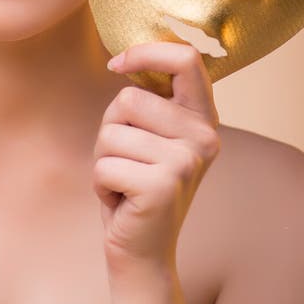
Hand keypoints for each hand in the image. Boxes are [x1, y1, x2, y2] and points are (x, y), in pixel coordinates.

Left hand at [93, 42, 220, 275]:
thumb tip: (123, 59)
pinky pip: (104, 165)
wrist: (142, 251)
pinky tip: (121, 200)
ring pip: (110, 133)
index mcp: (202, 118)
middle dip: (109, 129)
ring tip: (124, 181)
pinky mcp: (163, 185)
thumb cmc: (135, 184)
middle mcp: (203, 137)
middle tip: (126, 161)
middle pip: (127, 99)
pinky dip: (100, 184)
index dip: (145, 52)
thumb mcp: (148, 134)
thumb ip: (147, 100)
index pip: (185, 58)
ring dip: (102, 159)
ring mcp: (186, 161)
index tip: (116, 65)